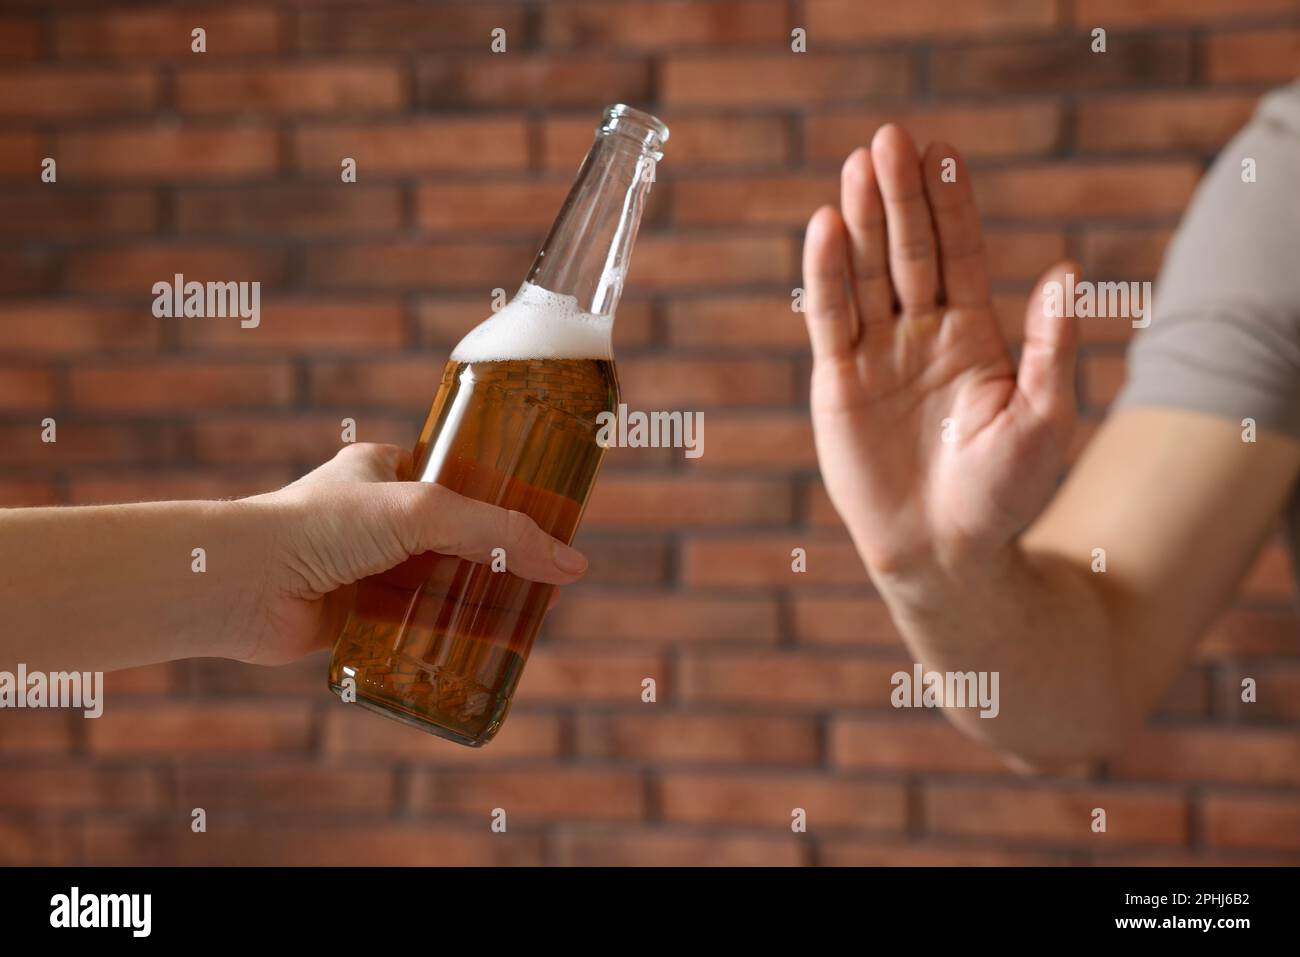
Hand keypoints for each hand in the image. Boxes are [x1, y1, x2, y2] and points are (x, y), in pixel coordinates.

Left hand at [234, 443, 586, 664]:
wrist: (242, 584)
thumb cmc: (319, 527)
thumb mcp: (424, 512)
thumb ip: (497, 532)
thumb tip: (571, 564)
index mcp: (385, 470)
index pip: (461, 481)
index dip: (504, 503)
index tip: (547, 527)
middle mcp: (375, 517)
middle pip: (456, 539)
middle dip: (499, 561)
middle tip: (547, 584)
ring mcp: (365, 568)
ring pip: (437, 585)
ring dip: (475, 603)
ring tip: (525, 620)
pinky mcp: (354, 617)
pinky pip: (411, 626)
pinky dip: (441, 637)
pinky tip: (477, 651)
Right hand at [802, 125, 1077, 576]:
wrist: (945, 552)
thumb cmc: (1005, 493)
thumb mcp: (1044, 419)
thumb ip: (1051, 347)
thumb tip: (1067, 272)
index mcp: (974, 334)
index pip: (959, 253)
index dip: (949, 202)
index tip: (941, 149)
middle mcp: (923, 333)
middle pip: (908, 250)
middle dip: (900, 196)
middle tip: (889, 139)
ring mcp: (877, 355)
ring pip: (866, 274)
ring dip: (860, 221)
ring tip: (856, 165)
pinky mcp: (838, 383)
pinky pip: (830, 320)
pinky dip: (826, 276)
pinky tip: (824, 229)